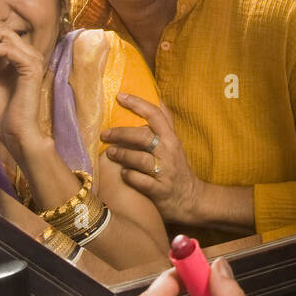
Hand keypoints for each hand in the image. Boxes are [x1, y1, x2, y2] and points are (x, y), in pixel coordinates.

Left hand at [103, 92, 206, 225]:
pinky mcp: (159, 190)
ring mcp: (165, 172)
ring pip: (140, 159)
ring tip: (110, 153)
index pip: (155, 115)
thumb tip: (158, 99)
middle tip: (104, 133)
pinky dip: (128, 176)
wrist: (192, 199)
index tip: (120, 96)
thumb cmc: (177, 168)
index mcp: (171, 138)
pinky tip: (123, 174)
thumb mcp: (174, 144)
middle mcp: (169, 152)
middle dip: (121, 133)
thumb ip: (165, 124)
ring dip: (122, 154)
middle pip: (143, 136)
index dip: (137, 104)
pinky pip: (139, 180)